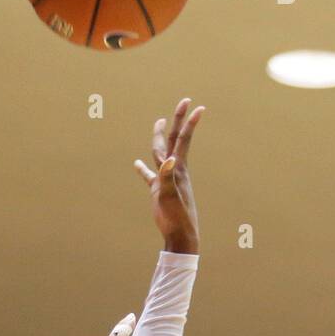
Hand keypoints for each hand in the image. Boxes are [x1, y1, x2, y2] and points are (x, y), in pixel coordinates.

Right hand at [134, 98, 202, 253]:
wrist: (180, 234)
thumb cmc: (178, 217)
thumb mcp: (171, 197)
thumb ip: (168, 178)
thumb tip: (169, 160)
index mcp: (178, 169)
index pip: (183, 140)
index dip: (189, 122)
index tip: (197, 105)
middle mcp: (173, 170)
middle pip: (173, 140)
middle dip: (177, 120)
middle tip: (183, 101)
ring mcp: (165, 180)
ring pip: (161, 153)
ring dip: (159, 138)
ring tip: (159, 123)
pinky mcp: (158, 191)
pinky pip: (149, 176)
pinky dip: (143, 169)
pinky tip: (137, 164)